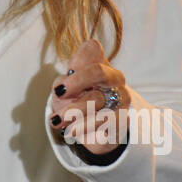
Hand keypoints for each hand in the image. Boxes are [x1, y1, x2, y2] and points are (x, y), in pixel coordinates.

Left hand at [49, 37, 129, 155]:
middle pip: (98, 71)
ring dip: (74, 111)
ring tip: (58, 121)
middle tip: (59, 93)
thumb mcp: (64, 89)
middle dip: (76, 82)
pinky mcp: (123, 118)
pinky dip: (84, 127)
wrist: (93, 128)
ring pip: (97, 99)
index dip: (78, 60)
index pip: (93, 50)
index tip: (66, 73)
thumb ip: (63, 84)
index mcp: (98, 64)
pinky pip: (103, 122)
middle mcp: (114, 78)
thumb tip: (62, 89)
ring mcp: (121, 97)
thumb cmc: (75, 101)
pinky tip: (73, 131)